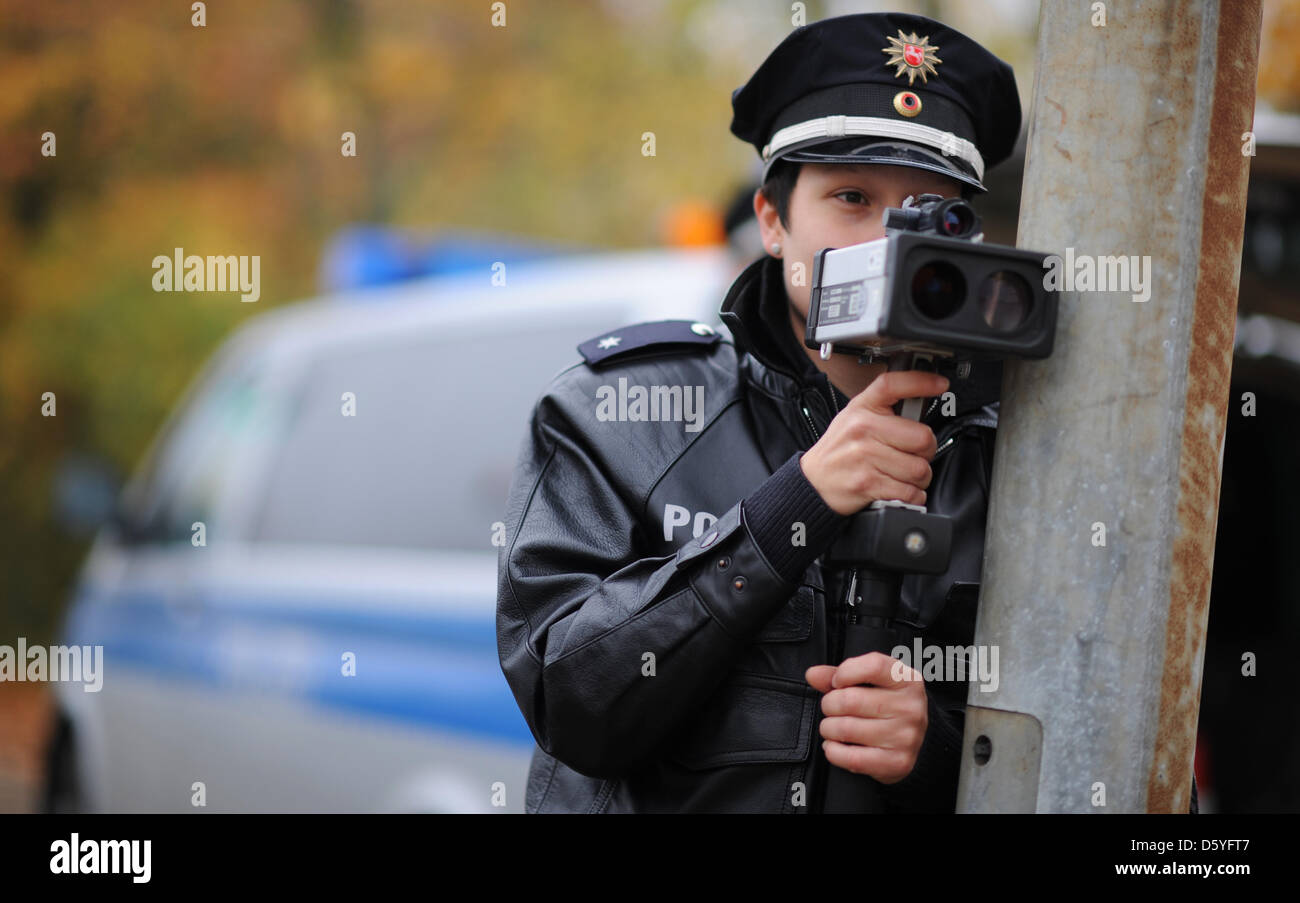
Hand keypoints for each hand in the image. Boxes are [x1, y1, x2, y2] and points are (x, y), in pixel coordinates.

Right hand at [799, 370, 946, 514]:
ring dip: (920, 478)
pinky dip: (912, 496)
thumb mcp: (854, 418)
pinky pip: (909, 492)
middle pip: (923, 438)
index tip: (940, 385)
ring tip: (904, 474)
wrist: (813, 482)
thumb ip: (883, 410)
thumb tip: (922, 403)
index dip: (920, 382)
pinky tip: (901, 489)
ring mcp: (865, 456)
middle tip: (914, 454)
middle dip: (927, 452)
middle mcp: (863, 429)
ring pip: (920, 469)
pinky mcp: (867, 483)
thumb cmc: (840, 450)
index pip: (892, 385)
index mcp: (861, 408)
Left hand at [805, 651, 927, 783]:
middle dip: (829, 704)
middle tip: (832, 708)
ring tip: (833, 726)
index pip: (873, 666)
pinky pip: (851, 758)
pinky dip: (833, 751)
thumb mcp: (870, 682)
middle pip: (850, 700)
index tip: (837, 681)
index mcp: (906, 679)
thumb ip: (841, 674)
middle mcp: (910, 707)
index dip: (845, 672)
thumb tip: (813, 675)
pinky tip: (835, 745)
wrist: (915, 741)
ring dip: (828, 728)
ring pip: (846, 729)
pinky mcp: (897, 762)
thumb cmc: (887, 705)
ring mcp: (905, 736)